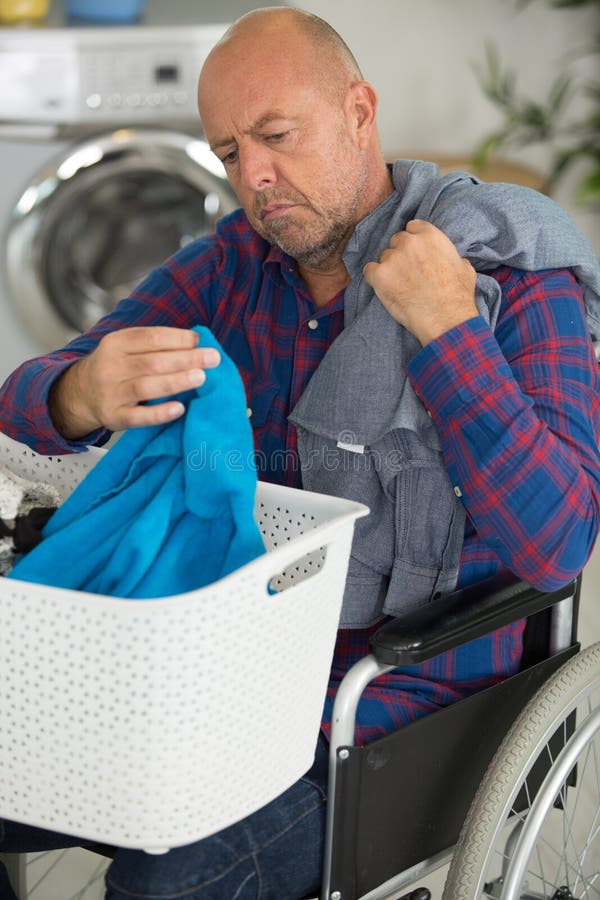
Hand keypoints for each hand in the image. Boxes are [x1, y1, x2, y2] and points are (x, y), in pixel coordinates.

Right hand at [49, 326, 220, 438]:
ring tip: (201, 377)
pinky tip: (179, 409)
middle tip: (212, 358)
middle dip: (185, 359)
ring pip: (145, 387)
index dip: (176, 338)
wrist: (81, 393)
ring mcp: (111, 393)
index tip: (199, 340)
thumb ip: (154, 345)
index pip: (150, 337)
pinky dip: (159, 413)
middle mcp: (110, 366)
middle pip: (152, 362)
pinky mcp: (114, 416)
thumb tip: (197, 343)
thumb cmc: (117, 367)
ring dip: (175, 381)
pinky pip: (138, 417)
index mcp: (116, 343)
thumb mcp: (126, 348)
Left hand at [362, 220, 477, 344]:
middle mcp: (409, 242)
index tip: (415, 253)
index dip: (414, 241)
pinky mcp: (379, 275)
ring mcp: (392, 258)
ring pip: (384, 257)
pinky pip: (369, 271)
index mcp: (430, 235)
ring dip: (389, 268)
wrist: (446, 318)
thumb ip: (451, 256)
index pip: (412, 227)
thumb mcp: (464, 267)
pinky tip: (386, 288)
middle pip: (397, 241)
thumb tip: (451, 259)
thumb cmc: (458, 296)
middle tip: (408, 272)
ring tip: (400, 286)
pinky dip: (375, 278)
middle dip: (401, 254)